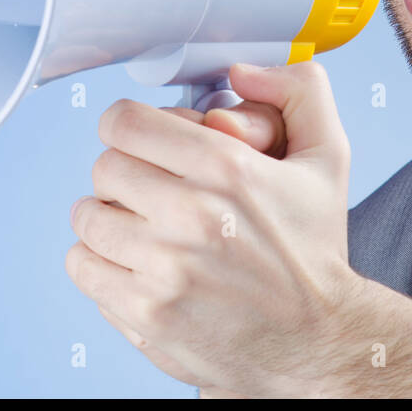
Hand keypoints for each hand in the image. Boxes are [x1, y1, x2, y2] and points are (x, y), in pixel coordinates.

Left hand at [66, 61, 364, 395]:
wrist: (316, 341)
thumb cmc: (313, 250)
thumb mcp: (327, 158)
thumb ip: (298, 92)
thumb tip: (242, 70)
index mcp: (229, 170)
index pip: (124, 123)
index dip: (130, 126)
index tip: (142, 141)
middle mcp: (192, 217)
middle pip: (104, 167)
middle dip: (125, 172)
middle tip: (150, 188)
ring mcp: (165, 270)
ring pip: (87, 216)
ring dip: (108, 216)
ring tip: (141, 226)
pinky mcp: (145, 315)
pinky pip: (83, 266)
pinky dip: (99, 261)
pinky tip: (135, 262)